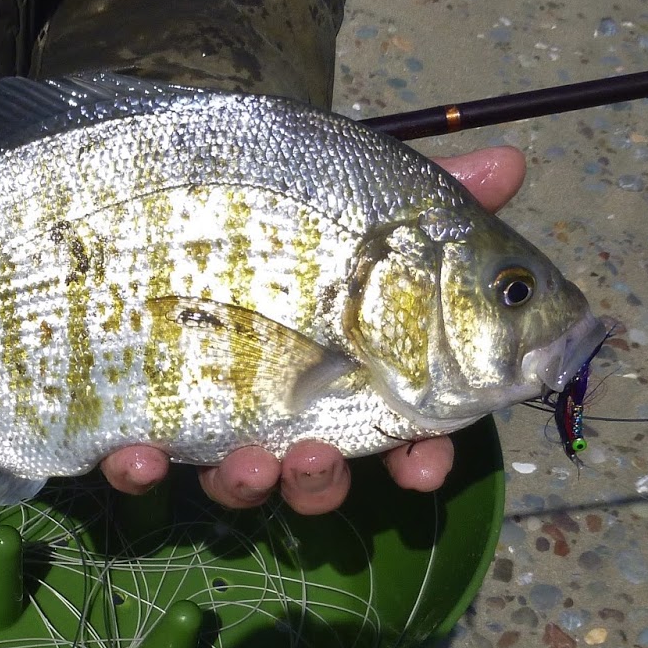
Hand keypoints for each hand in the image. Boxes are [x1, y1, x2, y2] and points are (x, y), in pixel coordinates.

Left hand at [98, 145, 528, 513]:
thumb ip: (433, 194)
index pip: (403, 433)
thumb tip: (513, 162)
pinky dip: (138, 469)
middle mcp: (290, 407)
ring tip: (245, 461)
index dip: (422, 459)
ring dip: (247, 484)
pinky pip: (139, 462)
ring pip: (240, 478)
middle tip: (313, 459)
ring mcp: (218, 417)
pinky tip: (134, 457)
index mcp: (355, 374)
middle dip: (321, 481)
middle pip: (317, 470)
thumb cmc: (297, 213)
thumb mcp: (362, 199)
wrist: (191, 202)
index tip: (421, 468)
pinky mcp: (149, 414)